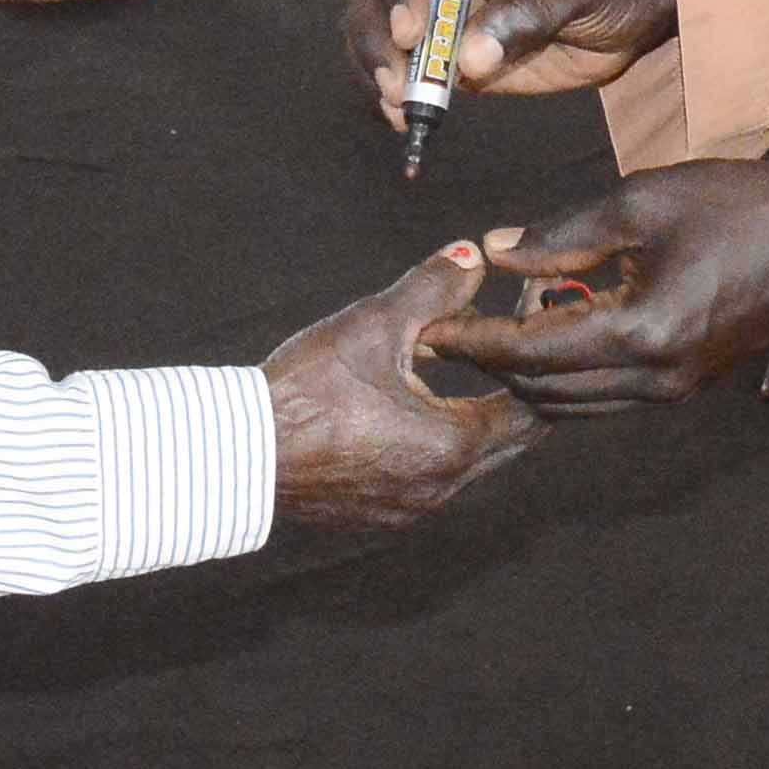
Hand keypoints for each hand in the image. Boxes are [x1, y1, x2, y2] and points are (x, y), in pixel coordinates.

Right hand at [267, 243, 543, 527]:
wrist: (234, 456)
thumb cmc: (304, 391)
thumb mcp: (373, 325)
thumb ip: (432, 289)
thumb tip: (472, 256)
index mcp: (454, 446)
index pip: (530, 405)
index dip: (534, 356)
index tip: (530, 318)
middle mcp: (444, 488)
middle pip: (509, 436)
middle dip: (512, 383)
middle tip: (505, 335)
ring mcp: (413, 506)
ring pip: (471, 456)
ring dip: (473, 409)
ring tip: (454, 355)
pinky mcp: (383, 511)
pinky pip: (433, 472)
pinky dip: (438, 434)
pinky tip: (409, 397)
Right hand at [338, 0, 676, 128]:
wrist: (622, 13)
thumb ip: (527, 14)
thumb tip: (468, 60)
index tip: (412, 31)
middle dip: (376, 35)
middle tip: (398, 84)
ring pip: (370, 25)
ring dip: (374, 68)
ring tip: (402, 110)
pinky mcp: (431, 45)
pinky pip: (390, 64)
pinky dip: (385, 94)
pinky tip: (402, 120)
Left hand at [422, 163, 768, 416]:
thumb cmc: (742, 206)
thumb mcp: (644, 201)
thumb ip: (564, 230)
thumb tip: (496, 250)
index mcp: (640, 333)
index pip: (531, 349)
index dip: (474, 340)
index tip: (429, 328)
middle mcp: (655, 379)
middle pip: (545, 391)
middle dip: (490, 366)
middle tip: (444, 334)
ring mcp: (674, 390)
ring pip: (575, 403)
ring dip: (526, 375)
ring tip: (486, 335)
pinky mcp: (688, 384)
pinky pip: (607, 395)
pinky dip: (565, 374)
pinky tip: (548, 332)